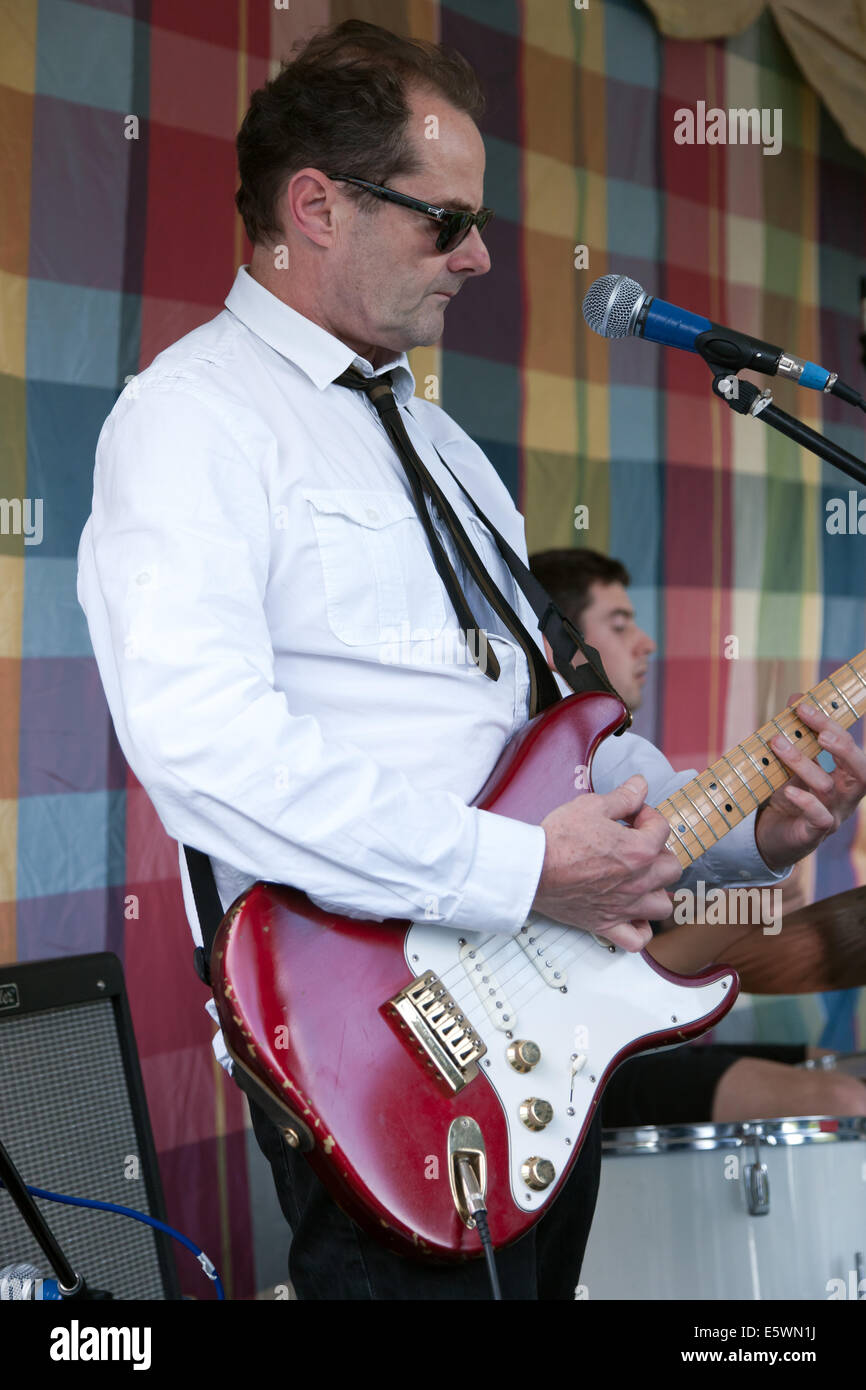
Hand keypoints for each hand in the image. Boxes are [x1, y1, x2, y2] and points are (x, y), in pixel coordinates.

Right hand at [532, 774, 681, 951]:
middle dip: (659, 851)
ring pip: (663, 906)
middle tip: (637, 845)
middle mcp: (639, 881)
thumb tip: (641, 785)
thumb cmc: (558, 838)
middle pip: (671, 868)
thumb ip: (623, 797)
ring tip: (640, 880)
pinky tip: (633, 916)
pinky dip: (641, 930)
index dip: (647, 815)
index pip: (661, 828)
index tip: (631, 814)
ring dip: (657, 891)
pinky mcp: (607, 924)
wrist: (531, 869)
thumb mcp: (591, 806)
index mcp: (640, 850)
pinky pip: (638, 938)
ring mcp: (625, 906)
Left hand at [755, 695, 865, 871]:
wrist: (772, 835)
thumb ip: (796, 734)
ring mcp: (833, 815)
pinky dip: (805, 801)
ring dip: (802, 762)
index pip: (849, 746)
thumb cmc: (788, 794)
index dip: (830, 724)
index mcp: (845, 775)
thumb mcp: (792, 762)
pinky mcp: (814, 833)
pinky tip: (789, 790)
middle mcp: (846, 795)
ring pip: (828, 787)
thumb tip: (796, 698)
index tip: (803, 706)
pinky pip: (819, 817)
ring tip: (778, 744)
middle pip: (858, 768)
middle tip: (817, 731)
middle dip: (839, 745)